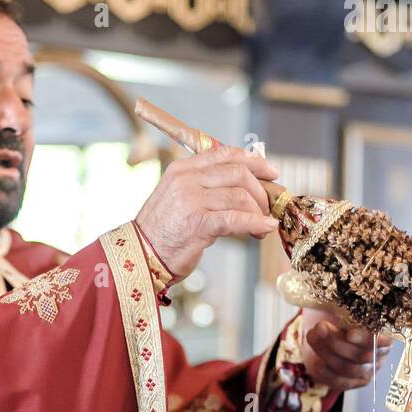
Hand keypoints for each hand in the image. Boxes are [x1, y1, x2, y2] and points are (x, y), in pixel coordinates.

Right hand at [136, 146, 280, 281]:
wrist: (140, 257)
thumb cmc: (162, 233)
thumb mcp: (178, 199)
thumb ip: (204, 188)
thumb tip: (242, 188)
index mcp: (182, 169)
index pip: (225, 155)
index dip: (254, 162)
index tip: (271, 173)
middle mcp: (187, 179)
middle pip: (238, 173)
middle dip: (260, 191)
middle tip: (267, 208)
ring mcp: (191, 200)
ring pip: (240, 196)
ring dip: (258, 212)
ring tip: (262, 226)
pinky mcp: (197, 224)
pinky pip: (235, 219)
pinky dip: (255, 223)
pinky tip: (265, 228)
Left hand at [301, 308, 394, 391]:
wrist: (331, 332)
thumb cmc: (343, 318)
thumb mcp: (346, 310)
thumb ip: (344, 313)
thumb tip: (330, 321)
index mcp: (384, 335)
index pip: (382, 341)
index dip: (366, 339)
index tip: (350, 334)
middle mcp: (378, 356)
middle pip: (362, 356)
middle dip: (337, 342)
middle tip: (321, 327)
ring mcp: (367, 371)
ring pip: (349, 368)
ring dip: (327, 353)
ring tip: (314, 337)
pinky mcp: (352, 382)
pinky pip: (339, 381)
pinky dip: (326, 373)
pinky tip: (317, 362)